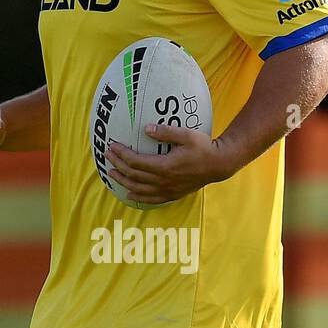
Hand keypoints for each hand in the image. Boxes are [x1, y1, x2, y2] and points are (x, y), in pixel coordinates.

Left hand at [106, 124, 227, 204]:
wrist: (218, 165)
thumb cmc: (203, 147)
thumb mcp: (186, 135)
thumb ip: (165, 132)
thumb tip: (146, 128)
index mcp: (164, 166)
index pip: (136, 161)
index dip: (122, 154)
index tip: (112, 146)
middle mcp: (163, 180)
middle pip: (134, 175)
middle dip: (118, 165)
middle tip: (108, 157)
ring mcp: (167, 189)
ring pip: (139, 188)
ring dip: (124, 181)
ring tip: (113, 174)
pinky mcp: (173, 194)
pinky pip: (151, 199)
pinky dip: (138, 197)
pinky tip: (130, 194)